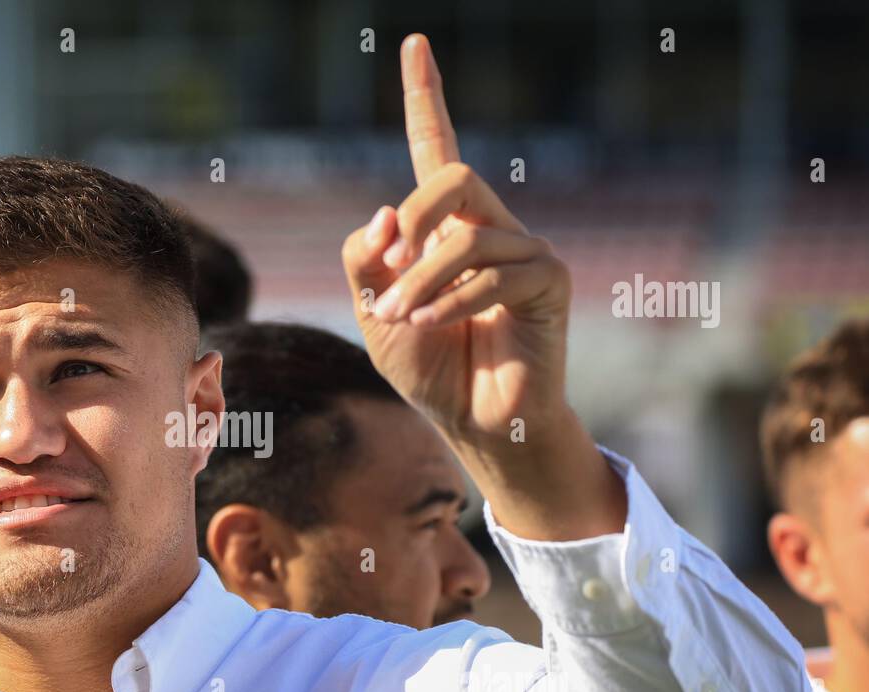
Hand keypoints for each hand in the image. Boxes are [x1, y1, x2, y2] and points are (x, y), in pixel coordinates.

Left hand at [342, 35, 624, 539]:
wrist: (474, 423)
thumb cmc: (428, 368)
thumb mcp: (375, 312)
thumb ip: (366, 261)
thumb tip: (386, 212)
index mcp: (444, 228)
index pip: (436, 149)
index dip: (425, 98)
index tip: (413, 44)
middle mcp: (488, 227)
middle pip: (453, 175)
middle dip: (412, 219)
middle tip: (390, 275)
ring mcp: (524, 250)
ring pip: (462, 236)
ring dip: (420, 282)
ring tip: (402, 320)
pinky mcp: (549, 281)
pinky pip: (493, 270)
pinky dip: (452, 300)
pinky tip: (433, 326)